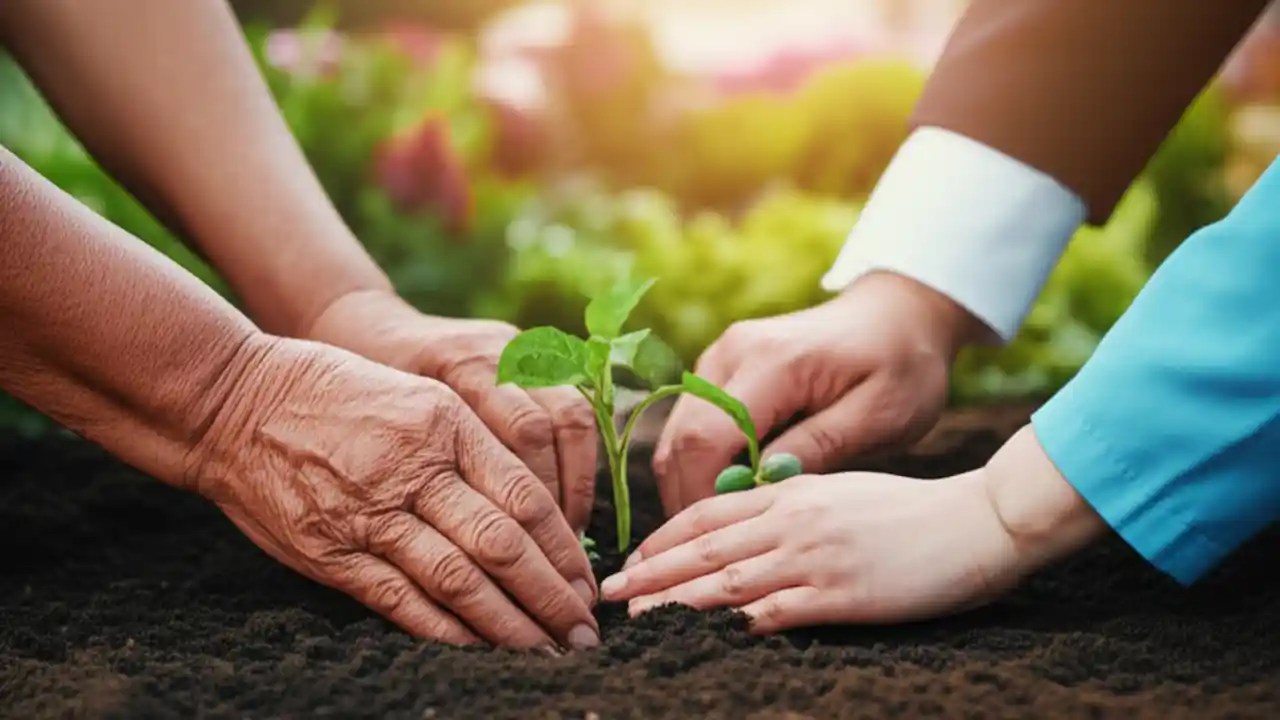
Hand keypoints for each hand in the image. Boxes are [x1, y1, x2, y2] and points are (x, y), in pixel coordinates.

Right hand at [186, 335, 599, 649]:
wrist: (233, 402)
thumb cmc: (334, 393)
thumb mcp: (417, 397)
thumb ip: (473, 449)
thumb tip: (536, 514)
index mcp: (446, 424)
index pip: (527, 497)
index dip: (566, 551)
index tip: (589, 585)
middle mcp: (414, 468)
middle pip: (504, 544)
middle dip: (552, 598)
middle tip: (584, 634)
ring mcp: (370, 513)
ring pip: (459, 579)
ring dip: (510, 625)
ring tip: (547, 652)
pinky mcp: (330, 552)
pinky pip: (400, 600)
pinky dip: (446, 631)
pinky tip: (480, 650)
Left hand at [304, 290, 597, 532]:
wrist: (364, 328)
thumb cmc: (362, 386)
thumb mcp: (384, 420)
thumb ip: (427, 459)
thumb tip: (471, 535)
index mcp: (461, 361)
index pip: (525, 430)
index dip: (537, 491)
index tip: (532, 543)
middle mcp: (501, 351)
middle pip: (562, 418)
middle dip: (568, 488)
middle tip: (561, 543)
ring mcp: (521, 348)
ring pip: (576, 412)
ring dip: (579, 476)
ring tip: (570, 531)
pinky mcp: (533, 354)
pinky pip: (570, 409)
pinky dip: (572, 459)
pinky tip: (561, 503)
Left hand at [602, 426, 1104, 632]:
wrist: (974, 521)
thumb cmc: (910, 509)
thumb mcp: (840, 492)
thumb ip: (792, 504)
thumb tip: (751, 525)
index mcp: (790, 493)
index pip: (708, 514)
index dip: (663, 537)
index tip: (634, 558)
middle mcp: (792, 521)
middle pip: (704, 548)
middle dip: (652, 571)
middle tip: (611, 592)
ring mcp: (814, 557)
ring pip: (727, 580)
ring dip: (677, 600)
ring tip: (639, 617)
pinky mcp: (840, 595)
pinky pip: (776, 611)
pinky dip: (737, 624)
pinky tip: (707, 637)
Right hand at [654, 271, 986, 514]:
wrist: (898, 313)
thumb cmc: (899, 366)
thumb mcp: (878, 415)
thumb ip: (819, 447)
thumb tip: (761, 484)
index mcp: (772, 361)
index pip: (706, 438)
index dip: (704, 495)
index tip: (728, 541)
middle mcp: (731, 353)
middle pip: (679, 440)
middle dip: (691, 498)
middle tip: (721, 549)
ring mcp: (719, 358)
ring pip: (677, 437)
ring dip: (693, 485)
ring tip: (728, 529)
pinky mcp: (718, 371)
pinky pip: (692, 427)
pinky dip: (702, 466)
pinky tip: (734, 496)